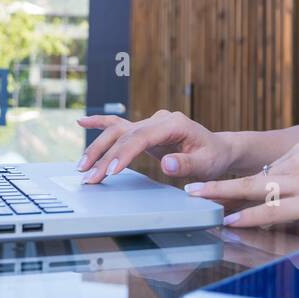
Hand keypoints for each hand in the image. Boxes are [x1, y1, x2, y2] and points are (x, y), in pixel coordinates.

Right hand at [75, 110, 236, 183]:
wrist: (217, 149)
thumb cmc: (213, 157)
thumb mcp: (206, 163)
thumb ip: (186, 163)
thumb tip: (167, 164)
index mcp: (174, 123)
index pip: (142, 136)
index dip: (125, 153)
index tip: (112, 170)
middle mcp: (159, 119)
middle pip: (125, 135)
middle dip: (105, 157)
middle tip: (90, 178)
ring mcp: (150, 123)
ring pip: (117, 131)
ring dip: (98, 148)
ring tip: (82, 167)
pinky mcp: (144, 130)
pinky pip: (119, 124)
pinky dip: (100, 123)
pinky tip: (82, 121)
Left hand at [183, 141, 298, 227]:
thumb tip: (294, 201)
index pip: (265, 168)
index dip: (239, 183)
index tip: (217, 189)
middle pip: (253, 175)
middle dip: (220, 185)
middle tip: (191, 189)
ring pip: (256, 190)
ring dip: (224, 198)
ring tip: (198, 203)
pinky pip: (274, 210)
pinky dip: (249, 216)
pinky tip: (232, 221)